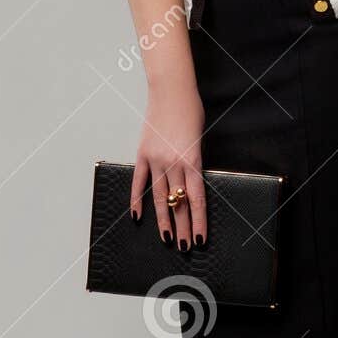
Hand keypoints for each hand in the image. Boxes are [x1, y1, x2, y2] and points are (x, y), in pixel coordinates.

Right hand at [130, 85, 206, 249]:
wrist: (172, 91)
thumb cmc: (191, 111)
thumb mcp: (200, 139)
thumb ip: (195, 163)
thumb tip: (191, 184)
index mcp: (193, 161)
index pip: (196, 199)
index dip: (198, 221)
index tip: (199, 238)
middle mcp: (174, 163)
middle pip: (179, 202)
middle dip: (182, 227)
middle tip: (184, 247)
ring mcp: (156, 159)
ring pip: (159, 197)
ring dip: (163, 220)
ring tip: (166, 239)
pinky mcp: (142, 153)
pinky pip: (139, 181)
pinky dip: (137, 200)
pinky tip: (137, 216)